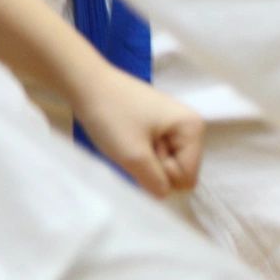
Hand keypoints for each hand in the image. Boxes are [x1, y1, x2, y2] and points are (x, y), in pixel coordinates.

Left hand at [69, 67, 205, 197]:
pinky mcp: (158, 125)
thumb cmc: (111, 115)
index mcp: (193, 127)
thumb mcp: (134, 156)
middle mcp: (190, 125)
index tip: (142, 151)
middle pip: (180, 171)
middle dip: (155, 167)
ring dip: (145, 160)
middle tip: (133, 145)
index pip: (187, 178)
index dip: (162, 174)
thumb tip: (164, 196)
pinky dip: (140, 152)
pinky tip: (127, 137)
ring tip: (128, 139)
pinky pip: (156, 153)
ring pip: (166, 164)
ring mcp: (174, 124)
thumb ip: (155, 183)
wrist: (86, 84)